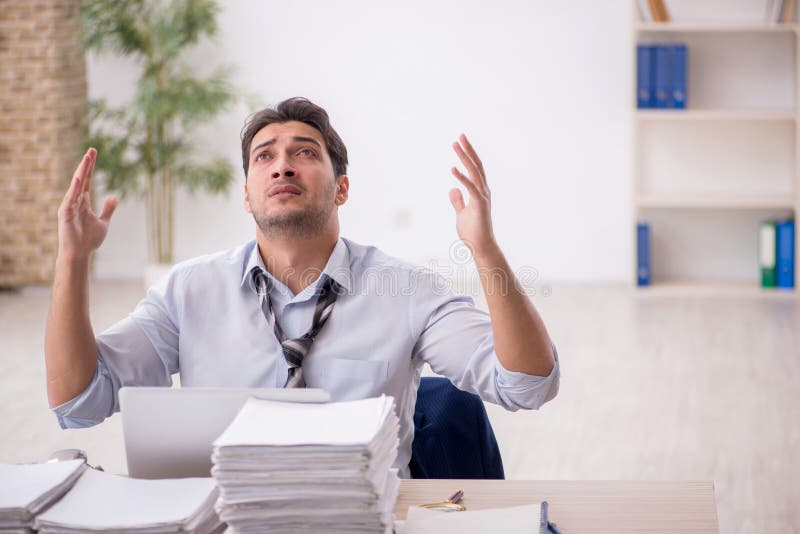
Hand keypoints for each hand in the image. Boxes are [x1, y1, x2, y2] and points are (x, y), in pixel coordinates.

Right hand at [57, 148, 117, 261]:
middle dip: (87, 164)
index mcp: (83, 201)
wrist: (80, 254)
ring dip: (81, 171)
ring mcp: (69, 206)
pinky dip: (74, 188)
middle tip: (92, 150)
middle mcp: (75, 200)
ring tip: (87, 158)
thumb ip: (108, 209)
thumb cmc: (89, 240)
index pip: (87, 180)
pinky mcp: (65, 214)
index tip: (93, 153)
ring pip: (76, 185)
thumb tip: (114, 195)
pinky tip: (78, 177)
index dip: (90, 167)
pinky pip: (70, 198)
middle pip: (81, 178)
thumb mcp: (104, 222)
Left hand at [449, 134, 496, 258]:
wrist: (481, 247)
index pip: (474, 168)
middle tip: (460, 135)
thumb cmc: (472, 232)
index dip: (468, 155)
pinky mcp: (479, 204)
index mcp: (479, 191)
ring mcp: (482, 196)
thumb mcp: (461, 213)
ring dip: (464, 157)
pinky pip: (469, 188)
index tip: (460, 142)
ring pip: (474, 172)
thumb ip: (458, 201)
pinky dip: (461, 178)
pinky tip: (452, 169)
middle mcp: (483, 190)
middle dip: (467, 150)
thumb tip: (453, 189)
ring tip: (456, 144)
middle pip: (476, 165)